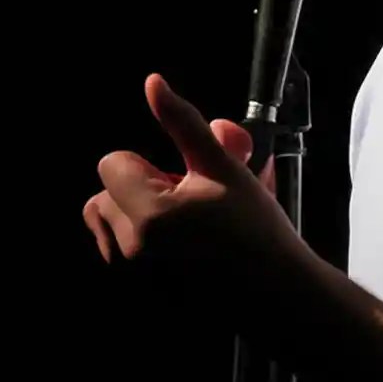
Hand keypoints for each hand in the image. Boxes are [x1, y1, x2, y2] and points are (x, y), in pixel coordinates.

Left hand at [82, 74, 295, 277]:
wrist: (278, 295)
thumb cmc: (256, 230)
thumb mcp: (223, 167)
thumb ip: (183, 122)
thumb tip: (153, 83)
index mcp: (150, 214)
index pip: (112, 163)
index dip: (146, 165)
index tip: (179, 179)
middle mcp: (131, 251)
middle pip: (104, 195)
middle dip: (138, 191)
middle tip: (184, 202)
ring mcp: (132, 281)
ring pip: (109, 226)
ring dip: (136, 219)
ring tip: (182, 227)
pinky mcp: (138, 298)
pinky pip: (121, 258)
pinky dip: (142, 249)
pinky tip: (182, 253)